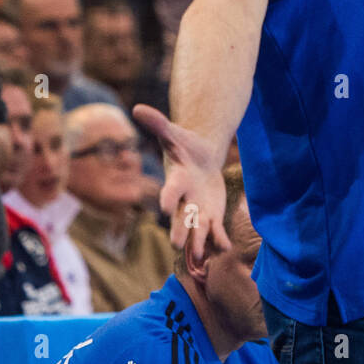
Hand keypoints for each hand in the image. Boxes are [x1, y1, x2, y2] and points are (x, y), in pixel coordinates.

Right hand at [133, 103, 229, 260]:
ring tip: (201, 256)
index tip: (163, 207)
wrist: (199, 158)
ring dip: (199, 242)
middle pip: (180, 216)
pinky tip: (225, 247)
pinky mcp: (211, 214)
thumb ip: (158, 124)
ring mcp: (197, 209)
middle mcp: (184, 200)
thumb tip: (137, 107)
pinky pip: (215, 230)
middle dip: (179, 228)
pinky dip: (220, 239)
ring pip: (197, 229)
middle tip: (175, 243)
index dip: (167, 197)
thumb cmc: (184, 146)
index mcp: (176, 180)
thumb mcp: (174, 134)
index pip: (170, 190)